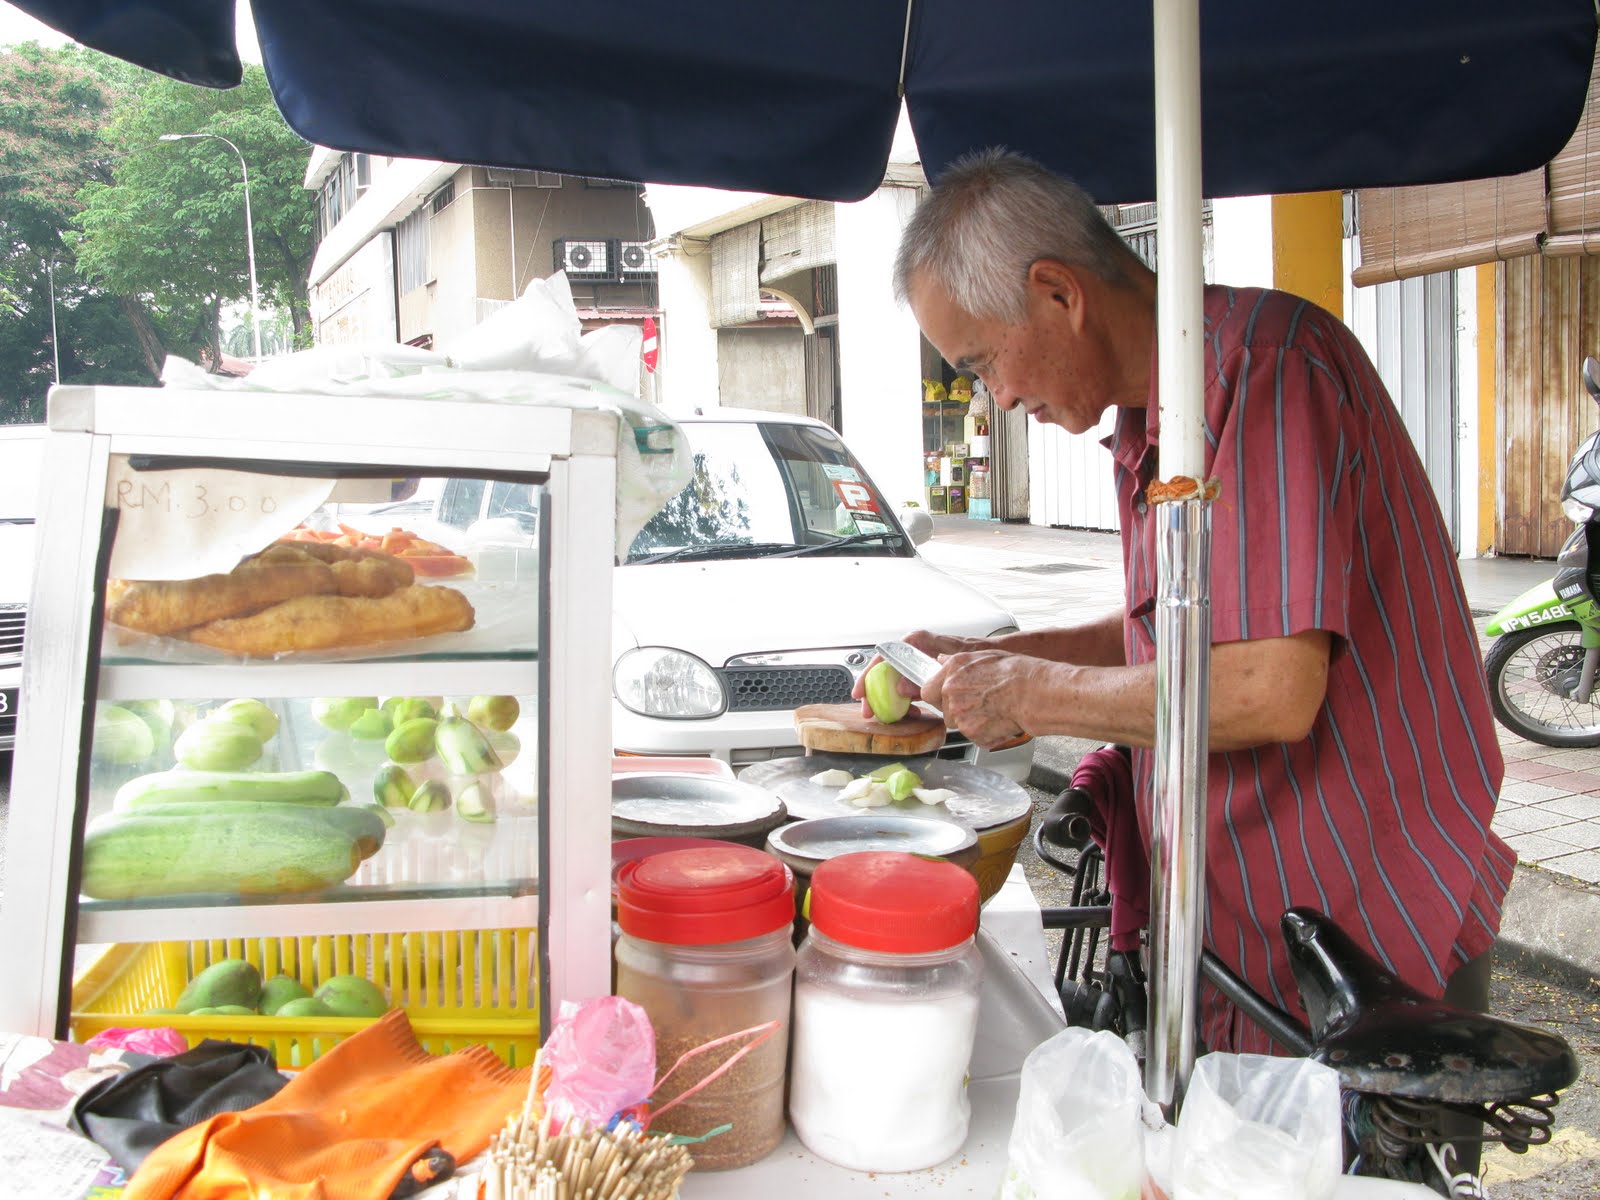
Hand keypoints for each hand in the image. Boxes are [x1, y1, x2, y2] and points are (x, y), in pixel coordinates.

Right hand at [849, 630, 990, 717]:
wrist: (993, 657)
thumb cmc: (976, 651)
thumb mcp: (952, 659)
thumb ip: (924, 675)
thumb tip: (902, 688)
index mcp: (916, 642)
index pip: (883, 657)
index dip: (868, 675)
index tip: (861, 691)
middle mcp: (914, 653)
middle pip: (885, 673)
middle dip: (874, 694)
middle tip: (869, 711)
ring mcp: (919, 667)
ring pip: (895, 685)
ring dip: (890, 702)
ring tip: (891, 716)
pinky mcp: (925, 679)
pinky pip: (909, 692)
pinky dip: (908, 704)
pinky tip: (912, 713)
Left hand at [918, 649, 1034, 748]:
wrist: (1032, 692)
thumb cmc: (1015, 672)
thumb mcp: (983, 656)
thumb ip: (956, 661)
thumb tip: (942, 660)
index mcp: (951, 672)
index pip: (927, 691)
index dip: (938, 696)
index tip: (947, 697)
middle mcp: (951, 692)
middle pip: (943, 710)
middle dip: (956, 710)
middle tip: (977, 704)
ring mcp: (960, 714)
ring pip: (957, 724)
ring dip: (970, 721)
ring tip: (991, 711)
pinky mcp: (972, 732)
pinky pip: (972, 736)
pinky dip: (983, 733)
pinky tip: (997, 721)